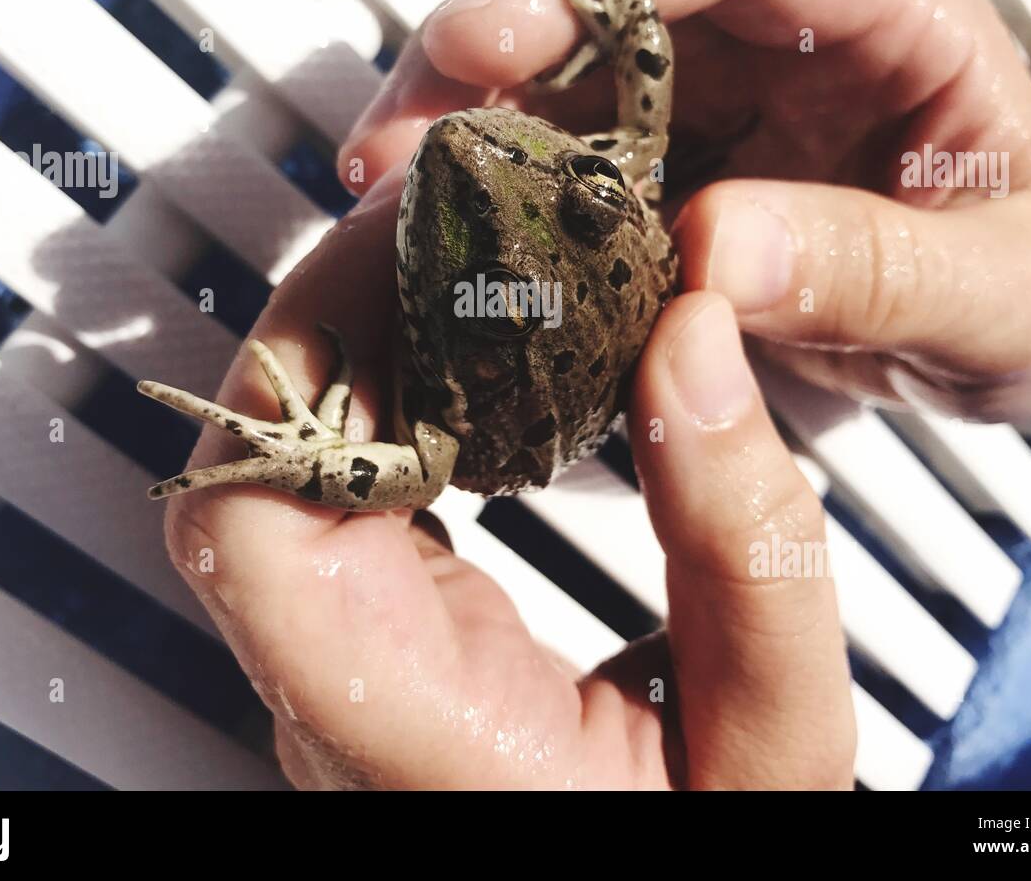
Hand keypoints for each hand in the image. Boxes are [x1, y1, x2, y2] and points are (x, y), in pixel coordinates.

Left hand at [163, 170, 853, 788]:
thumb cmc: (694, 852)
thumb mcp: (777, 747)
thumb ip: (748, 552)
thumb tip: (691, 337)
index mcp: (412, 733)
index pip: (253, 518)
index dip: (298, 354)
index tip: (400, 244)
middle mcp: (334, 700)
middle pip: (256, 461)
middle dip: (343, 305)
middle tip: (456, 213)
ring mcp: (335, 669)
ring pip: (282, 463)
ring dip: (364, 337)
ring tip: (470, 257)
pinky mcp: (365, 640)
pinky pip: (332, 488)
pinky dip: (389, 391)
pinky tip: (468, 350)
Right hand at [340, 0, 1030, 419]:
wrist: (1026, 321)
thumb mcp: (1002, 294)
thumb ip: (878, 272)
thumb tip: (713, 254)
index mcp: (881, 12)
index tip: (488, 40)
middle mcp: (778, 34)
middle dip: (482, 50)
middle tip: (396, 141)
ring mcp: (713, 95)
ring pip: (559, 66)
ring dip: (465, 121)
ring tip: (391, 194)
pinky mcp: (668, 164)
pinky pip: (562, 154)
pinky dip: (499, 191)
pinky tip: (452, 236)